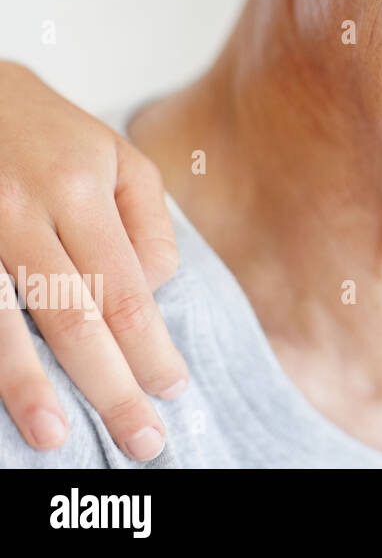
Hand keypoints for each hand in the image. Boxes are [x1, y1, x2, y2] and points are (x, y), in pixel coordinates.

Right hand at [0, 62, 186, 460]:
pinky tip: (4, 397)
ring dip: (29, 387)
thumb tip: (153, 291)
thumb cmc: (52, 134)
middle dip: (109, 385)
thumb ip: (147, 225)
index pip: (125, 290)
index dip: (149, 348)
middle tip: (141, 439)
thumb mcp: (119, 158)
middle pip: (72, 317)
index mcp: (79, 189)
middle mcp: (22, 212)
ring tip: (57, 438)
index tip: (172, 390)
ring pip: (3, 323)